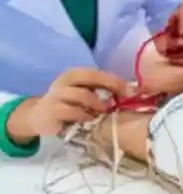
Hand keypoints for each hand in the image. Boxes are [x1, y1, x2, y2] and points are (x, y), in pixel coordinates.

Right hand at [6, 68, 129, 140]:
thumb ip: (101, 90)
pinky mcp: (52, 111)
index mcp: (74, 74)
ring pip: (84, 96)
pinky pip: (74, 112)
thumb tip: (131, 92)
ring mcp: (56, 95)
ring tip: (102, 112)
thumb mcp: (83, 93)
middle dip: (111, 86)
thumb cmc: (68, 104)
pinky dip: (86, 116)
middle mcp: (64, 81)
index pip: (97, 73)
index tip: (132, 91)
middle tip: (123, 98)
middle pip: (90, 78)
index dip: (115, 80)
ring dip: (98, 105)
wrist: (39, 117)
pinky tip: (89, 120)